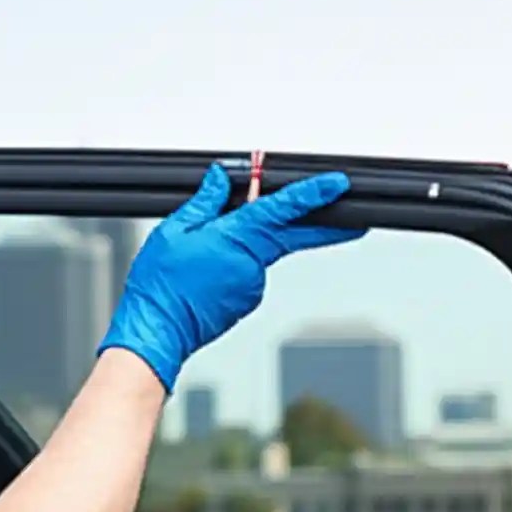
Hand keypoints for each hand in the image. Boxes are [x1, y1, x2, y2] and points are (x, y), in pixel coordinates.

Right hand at [98, 164, 366, 392]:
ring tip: (204, 254)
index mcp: (236, 237)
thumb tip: (219, 182)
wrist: (158, 329)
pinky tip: (205, 273)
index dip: (313, 193)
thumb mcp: (172, 231)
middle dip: (327, 226)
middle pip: (294, 235)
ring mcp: (252, 285)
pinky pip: (248, 273)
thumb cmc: (160, 285)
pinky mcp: (246, 300)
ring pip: (260, 253)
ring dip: (248, 244)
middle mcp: (251, 262)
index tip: (336, 184)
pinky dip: (235, 265)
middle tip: (354, 220)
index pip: (283, 209)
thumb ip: (203, 203)